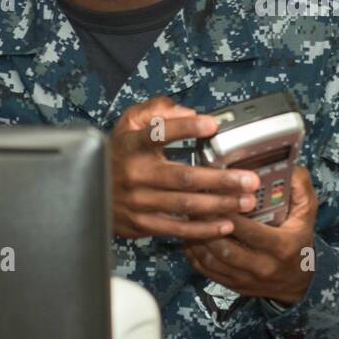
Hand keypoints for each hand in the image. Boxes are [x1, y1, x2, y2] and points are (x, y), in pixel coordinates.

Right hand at [110, 95, 260, 240]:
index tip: (212, 124)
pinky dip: (203, 228)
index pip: (159, 133)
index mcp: (133, 144)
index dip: (186, 128)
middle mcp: (136, 174)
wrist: (90, 187)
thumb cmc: (121, 150)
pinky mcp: (142, 223)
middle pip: (184, 177)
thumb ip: (158, 109)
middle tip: (249, 180)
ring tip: (246, 201)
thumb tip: (190, 112)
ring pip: (185, 205)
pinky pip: (177, 228)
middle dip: (221, 180)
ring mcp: (139, 201)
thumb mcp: (130, 121)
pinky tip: (226, 223)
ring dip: (219, 204)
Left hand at [184, 166, 317, 305]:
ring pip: (213, 261)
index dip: (230, 214)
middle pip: (226, 248)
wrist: (298, 282)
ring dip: (196, 239)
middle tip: (194, 204)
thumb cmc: (299, 240)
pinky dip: (194, 254)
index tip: (217, 195)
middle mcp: (263, 266)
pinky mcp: (233, 285)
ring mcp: (246, 279)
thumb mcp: (307, 212)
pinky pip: (206, 271)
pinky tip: (189, 236)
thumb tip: (289, 167)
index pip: (250, 231)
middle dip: (207, 226)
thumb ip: (300, 187)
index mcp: (282, 247)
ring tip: (188, 217)